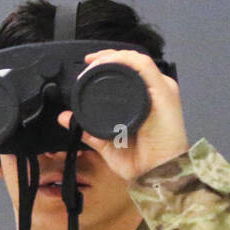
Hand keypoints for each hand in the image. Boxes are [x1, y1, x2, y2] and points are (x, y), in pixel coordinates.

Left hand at [58, 49, 188, 180]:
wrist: (158, 174)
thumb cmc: (141, 161)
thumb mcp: (107, 143)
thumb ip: (88, 130)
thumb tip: (65, 118)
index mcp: (144, 100)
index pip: (127, 72)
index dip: (107, 63)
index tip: (86, 67)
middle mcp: (154, 91)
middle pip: (132, 62)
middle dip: (108, 56)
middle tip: (88, 61)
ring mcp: (160, 90)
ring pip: (137, 60)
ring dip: (114, 56)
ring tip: (95, 61)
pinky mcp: (164, 92)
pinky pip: (145, 67)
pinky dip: (126, 60)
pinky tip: (111, 62)